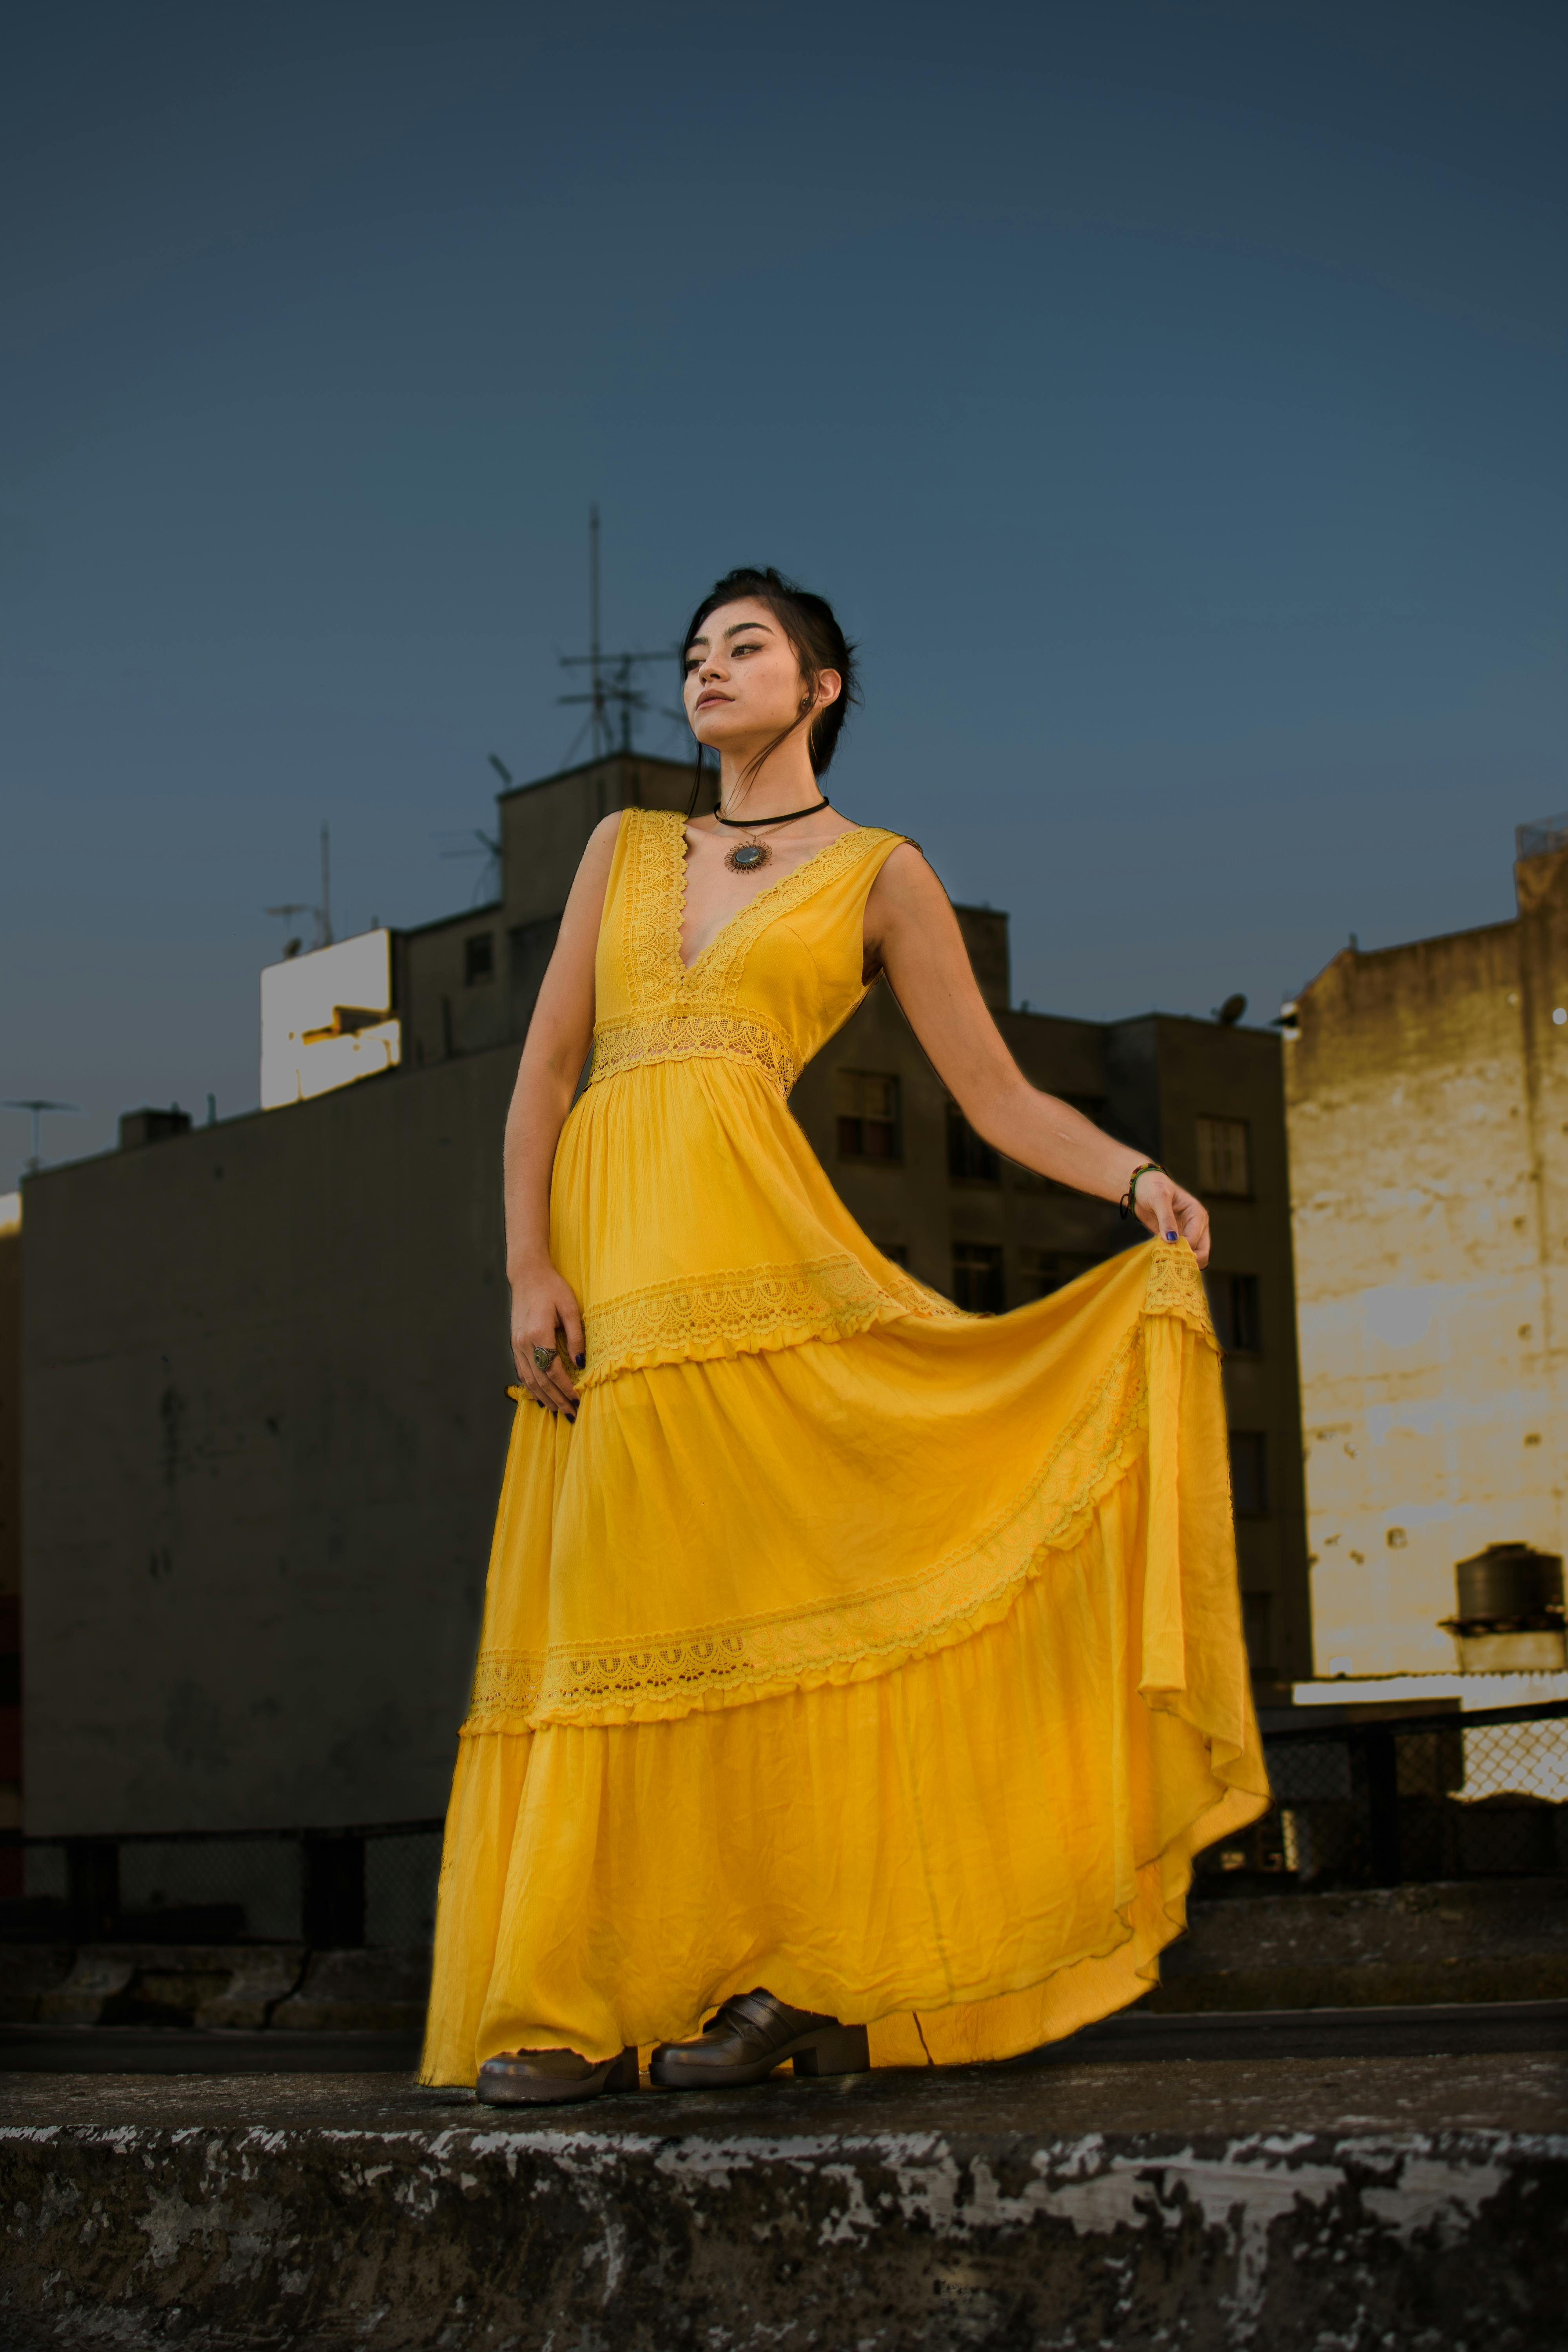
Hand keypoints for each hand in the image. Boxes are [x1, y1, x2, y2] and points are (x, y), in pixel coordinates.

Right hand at [509, 1261, 585, 1416]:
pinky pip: (522, 1371)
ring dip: (543, 1397)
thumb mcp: (570, 1308)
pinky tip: (540, 1396)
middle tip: (571, 1414)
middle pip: (540, 1380)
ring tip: (558, 1410)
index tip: (578, 1400)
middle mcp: (524, 1342)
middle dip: (557, 1399)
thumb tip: (581, 1363)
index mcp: (538, 1333)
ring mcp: (516, 1344)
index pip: (553, 1370)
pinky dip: (531, 1387)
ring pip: (529, 1379)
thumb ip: (576, 1337)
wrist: (527, 1276)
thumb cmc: (552, 1288)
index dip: (566, 1388)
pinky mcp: (514, 1343)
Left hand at [1134, 1171, 1209, 1268]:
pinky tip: (1161, 1261)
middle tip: (1170, 1263)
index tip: (1168, 1253)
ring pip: (1193, 1256)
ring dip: (1181, 1262)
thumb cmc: (1152, 1187)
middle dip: (1188, 1259)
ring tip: (1165, 1262)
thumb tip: (1172, 1239)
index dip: (1184, 1249)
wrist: (1141, 1188)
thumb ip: (1166, 1218)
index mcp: (1197, 1214)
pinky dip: (1173, 1260)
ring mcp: (1187, 1234)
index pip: (1196, 1238)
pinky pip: (1179, 1255)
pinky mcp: (1176, 1240)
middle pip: (1202, 1251)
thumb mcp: (1159, 1198)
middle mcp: (1196, 1226)